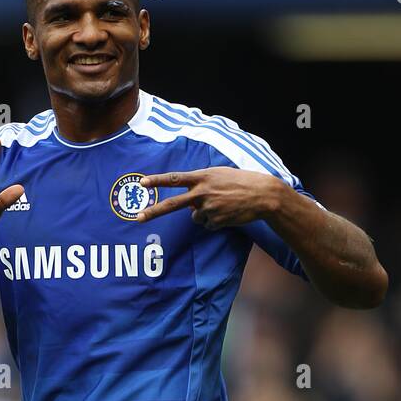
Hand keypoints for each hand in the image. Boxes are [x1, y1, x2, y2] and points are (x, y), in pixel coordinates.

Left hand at [135, 167, 280, 228]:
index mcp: (202, 177)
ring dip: (205, 214)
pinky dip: (216, 221)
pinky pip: (208, 225)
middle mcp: (202, 193)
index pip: (174, 179)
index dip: (157, 181)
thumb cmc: (241, 181)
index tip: (142, 182)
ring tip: (223, 205)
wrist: (262, 195)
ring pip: (195, 217)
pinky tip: (228, 213)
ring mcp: (208, 208)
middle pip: (172, 204)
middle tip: (138, 218)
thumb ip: (201, 184)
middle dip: (154, 211)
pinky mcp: (216, 222)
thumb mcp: (219, 175)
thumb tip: (189, 205)